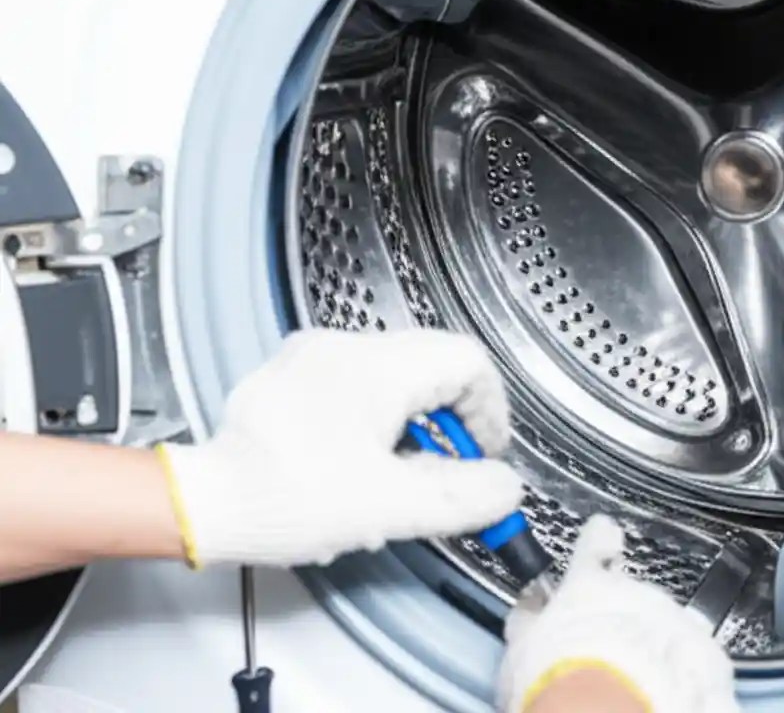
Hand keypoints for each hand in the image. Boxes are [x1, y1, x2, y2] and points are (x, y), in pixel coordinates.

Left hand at [156, 329, 523, 567]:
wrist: (206, 503)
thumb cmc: (287, 499)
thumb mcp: (391, 508)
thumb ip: (461, 496)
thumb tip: (504, 487)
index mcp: (375, 367)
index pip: (466, 361)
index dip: (490, 408)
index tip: (484, 453)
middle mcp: (342, 347)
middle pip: (432, 362)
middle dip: (455, 415)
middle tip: (454, 464)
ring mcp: (311, 357)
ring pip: (396, 371)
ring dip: (416, 417)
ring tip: (406, 467)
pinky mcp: (289, 376)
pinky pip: (357, 381)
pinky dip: (378, 414)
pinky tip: (363, 458)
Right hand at [499, 515, 739, 712]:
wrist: (605, 710)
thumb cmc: (557, 681)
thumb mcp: (523, 648)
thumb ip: (530, 620)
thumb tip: (528, 606)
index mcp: (588, 585)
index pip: (594, 543)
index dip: (599, 537)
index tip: (604, 531)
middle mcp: (638, 593)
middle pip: (634, 595)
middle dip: (626, 617)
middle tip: (608, 654)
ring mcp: (677, 620)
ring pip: (668, 626)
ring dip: (656, 647)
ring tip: (636, 684)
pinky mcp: (708, 655)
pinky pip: (698, 661)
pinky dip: (686, 675)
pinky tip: (669, 696)